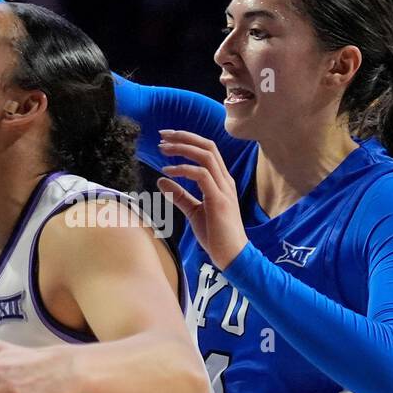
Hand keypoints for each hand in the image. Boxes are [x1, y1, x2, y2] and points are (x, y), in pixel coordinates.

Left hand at [155, 129, 248, 268]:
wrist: (232, 256)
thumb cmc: (216, 235)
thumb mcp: (194, 211)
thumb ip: (180, 196)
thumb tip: (161, 181)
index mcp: (221, 181)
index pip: (207, 150)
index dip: (187, 140)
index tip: (166, 139)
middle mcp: (225, 180)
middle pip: (207, 146)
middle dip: (183, 137)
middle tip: (162, 136)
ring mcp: (224, 189)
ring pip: (206, 156)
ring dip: (182, 149)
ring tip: (162, 150)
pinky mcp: (219, 200)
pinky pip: (202, 175)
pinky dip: (183, 170)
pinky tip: (168, 172)